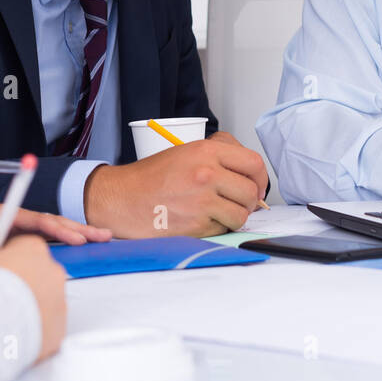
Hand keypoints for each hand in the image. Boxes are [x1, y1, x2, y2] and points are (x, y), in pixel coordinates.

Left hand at [0, 203, 112, 251]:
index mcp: (5, 215)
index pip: (39, 222)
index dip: (60, 230)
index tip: (77, 239)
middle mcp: (16, 220)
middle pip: (53, 223)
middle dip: (80, 229)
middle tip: (104, 236)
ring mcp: (19, 228)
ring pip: (53, 228)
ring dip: (77, 231)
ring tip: (100, 236)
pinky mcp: (18, 236)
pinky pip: (45, 236)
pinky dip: (64, 237)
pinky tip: (78, 242)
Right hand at [0, 235, 66, 361]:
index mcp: (32, 247)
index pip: (23, 247)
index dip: (7, 260)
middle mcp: (52, 269)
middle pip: (37, 273)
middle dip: (21, 283)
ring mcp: (60, 297)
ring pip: (45, 299)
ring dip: (29, 306)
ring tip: (4, 318)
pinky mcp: (61, 324)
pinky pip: (48, 324)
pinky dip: (35, 328)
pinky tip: (15, 333)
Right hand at [83, 138, 267, 237]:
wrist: (121, 199)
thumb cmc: (150, 178)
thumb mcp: (186, 152)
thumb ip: (218, 156)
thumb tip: (250, 172)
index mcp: (206, 151)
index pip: (254, 163)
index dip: (260, 178)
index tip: (257, 186)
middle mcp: (207, 173)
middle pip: (252, 192)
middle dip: (248, 202)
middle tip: (235, 203)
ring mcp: (202, 200)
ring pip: (242, 215)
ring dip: (234, 218)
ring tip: (216, 213)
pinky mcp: (197, 225)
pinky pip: (223, 229)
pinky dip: (216, 229)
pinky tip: (199, 220)